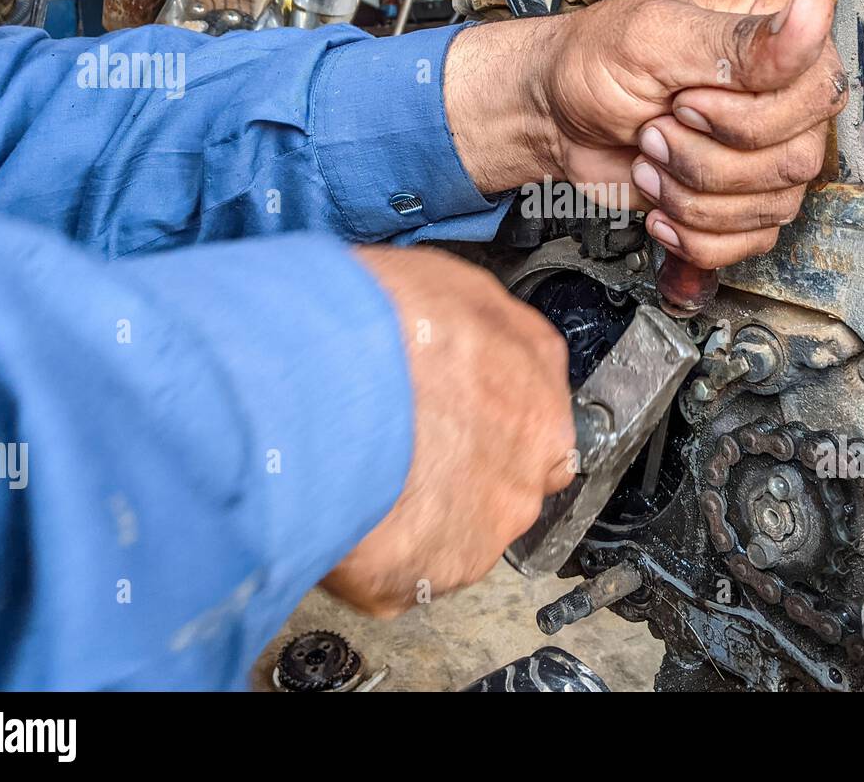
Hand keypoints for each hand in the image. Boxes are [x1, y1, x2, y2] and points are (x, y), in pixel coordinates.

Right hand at [323, 245, 573, 615]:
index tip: (449, 410)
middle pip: (500, 479)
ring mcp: (484, 529)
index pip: (534, 423)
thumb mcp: (458, 288)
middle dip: (455, 465)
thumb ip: (487, 332)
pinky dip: (376, 549)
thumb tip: (478, 340)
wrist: (322, 383)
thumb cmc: (384, 323)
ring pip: (455, 527)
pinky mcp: (430, 574)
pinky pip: (404, 570)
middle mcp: (528, 471)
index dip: (484, 416)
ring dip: (417, 508)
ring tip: (362, 471)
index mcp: (541, 401)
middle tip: (400, 439)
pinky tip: (345, 506)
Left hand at [445, 0, 845, 268]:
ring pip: (774, 206)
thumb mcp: (655, 36)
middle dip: (708, 159)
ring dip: (692, 194)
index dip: (750, 115)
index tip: (685, 100)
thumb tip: (814, 12)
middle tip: (655, 128)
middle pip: (797, 158)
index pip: (819, 90)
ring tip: (649, 155)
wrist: (556, 115)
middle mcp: (783, 93)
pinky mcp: (744, 200)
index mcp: (775, 32)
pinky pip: (751, 242)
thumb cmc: (595, 62)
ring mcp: (767, 151)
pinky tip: (660, 203)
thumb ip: (737, 39)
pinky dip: (694, 233)